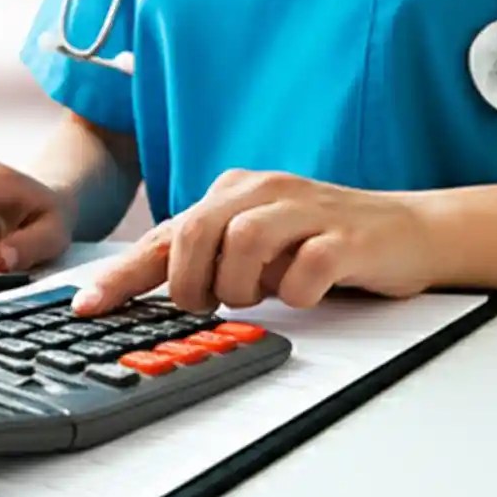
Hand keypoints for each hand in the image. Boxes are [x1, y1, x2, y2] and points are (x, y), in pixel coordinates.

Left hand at [72, 170, 446, 314]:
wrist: (408, 231)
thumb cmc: (319, 240)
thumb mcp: (252, 243)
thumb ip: (204, 256)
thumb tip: (144, 286)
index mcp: (232, 191)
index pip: (164, 235)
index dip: (122, 274)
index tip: (88, 306)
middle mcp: (263, 191)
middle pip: (195, 233)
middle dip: (191, 283)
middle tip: (208, 304)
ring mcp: (306, 209)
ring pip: (243, 244)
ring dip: (241, 286)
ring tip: (259, 294)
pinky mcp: (346, 237)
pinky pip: (305, 270)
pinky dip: (297, 292)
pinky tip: (304, 292)